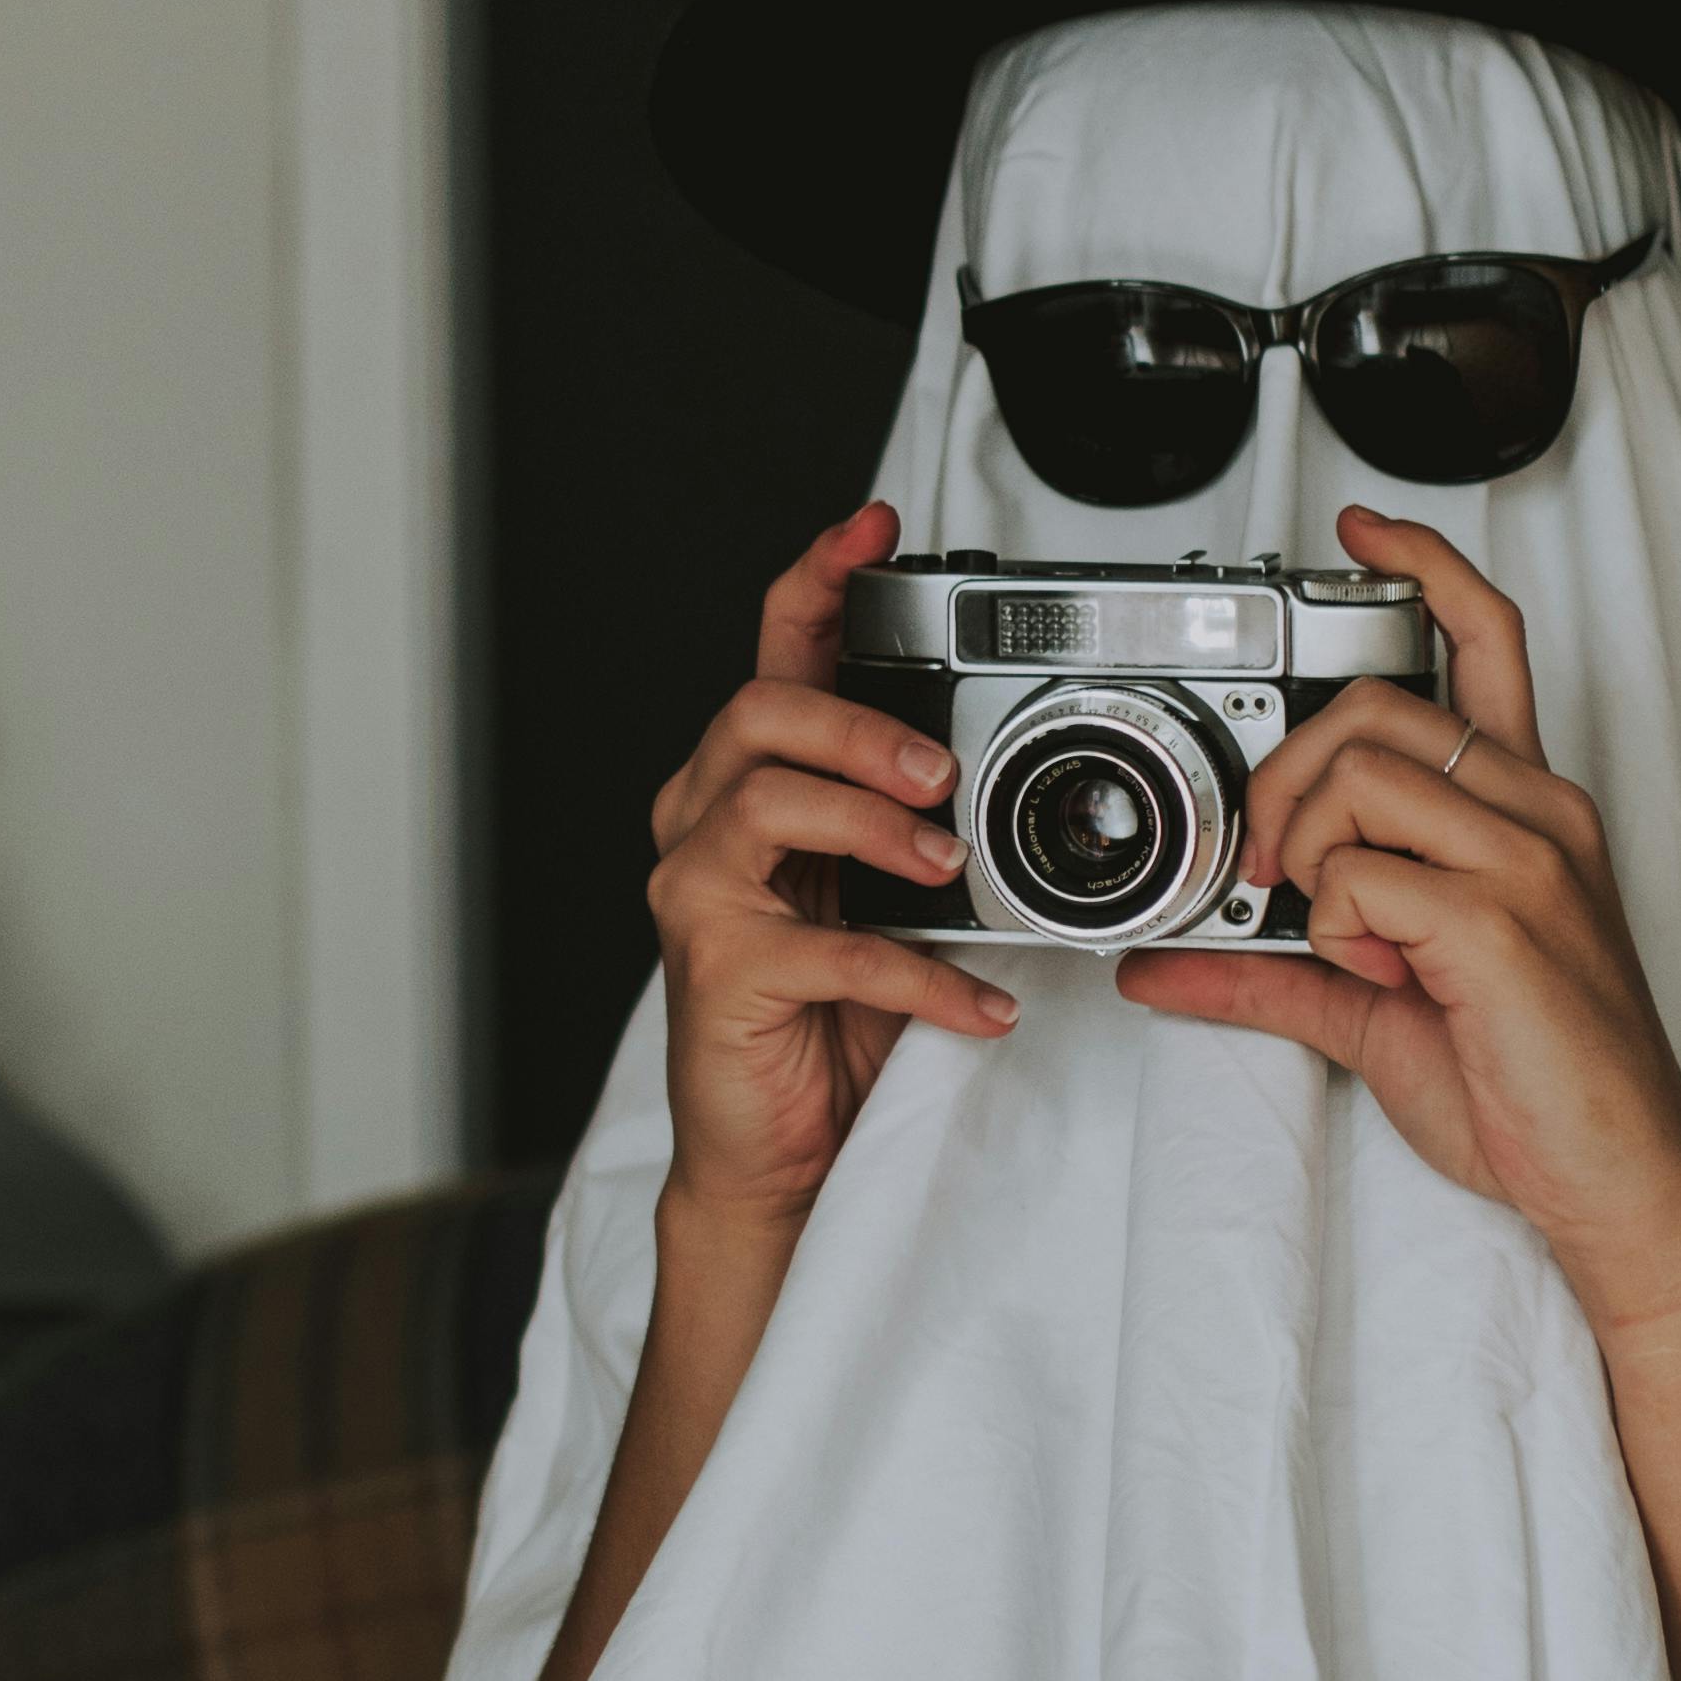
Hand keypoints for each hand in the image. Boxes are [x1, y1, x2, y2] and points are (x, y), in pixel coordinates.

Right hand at [649, 499, 1013, 1243]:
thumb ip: (905, 822)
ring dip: (875, 826)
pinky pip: (825, 948)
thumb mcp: (882, 896)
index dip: (816, 580)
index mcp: (744, 787)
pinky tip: (978, 1001)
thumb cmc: (827, 1020)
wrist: (775, 1152)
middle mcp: (703, 824)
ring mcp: (697, 895)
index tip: (874, 528)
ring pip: (768, 802)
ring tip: (949, 867)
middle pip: (758, 713)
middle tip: (940, 771)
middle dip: (857, 723)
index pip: (772, 655)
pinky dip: (918, 973)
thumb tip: (983, 763)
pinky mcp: (717, 972)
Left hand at [1117, 510, 1680, 1343]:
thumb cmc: (1538, 1092)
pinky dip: (1337, 929)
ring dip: (1312, 857)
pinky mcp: (1503, 920)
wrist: (1621, 1179)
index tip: (1358, 531)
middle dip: (1288, 775)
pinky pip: (1364, 876)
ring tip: (1347, 938)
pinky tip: (1384, 977)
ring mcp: (1527, 860)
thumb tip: (1165, 969)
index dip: (1421, 563)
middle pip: (1378, 703)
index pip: (1489, 637)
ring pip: (1362, 775)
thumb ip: (1279, 972)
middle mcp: (1537, 813)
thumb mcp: (1383, 1013)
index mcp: (1528, 810)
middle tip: (1277, 866)